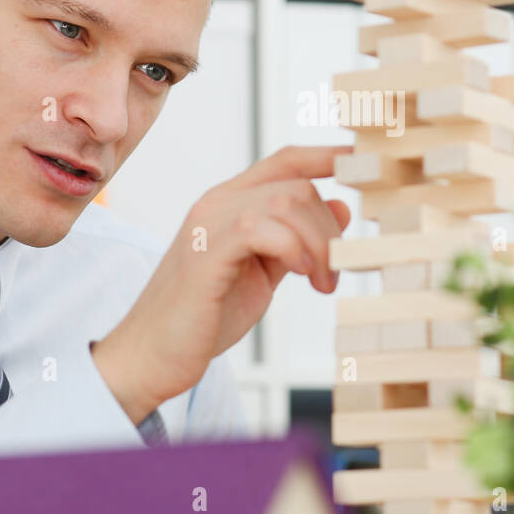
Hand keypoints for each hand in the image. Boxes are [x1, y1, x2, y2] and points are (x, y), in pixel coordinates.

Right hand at [92, 144, 353, 423]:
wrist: (151, 357)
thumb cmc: (204, 318)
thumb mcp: (263, 273)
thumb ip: (297, 241)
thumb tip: (341, 206)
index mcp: (230, 203)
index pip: (285, 161)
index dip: (326, 156)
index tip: (362, 164)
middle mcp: (218, 202)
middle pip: (297, 186)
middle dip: (328, 230)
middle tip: (331, 277)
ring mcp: (208, 223)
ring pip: (287, 202)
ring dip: (318, 245)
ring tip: (321, 284)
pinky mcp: (205, 252)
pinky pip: (260, 227)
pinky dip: (292, 248)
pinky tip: (301, 275)